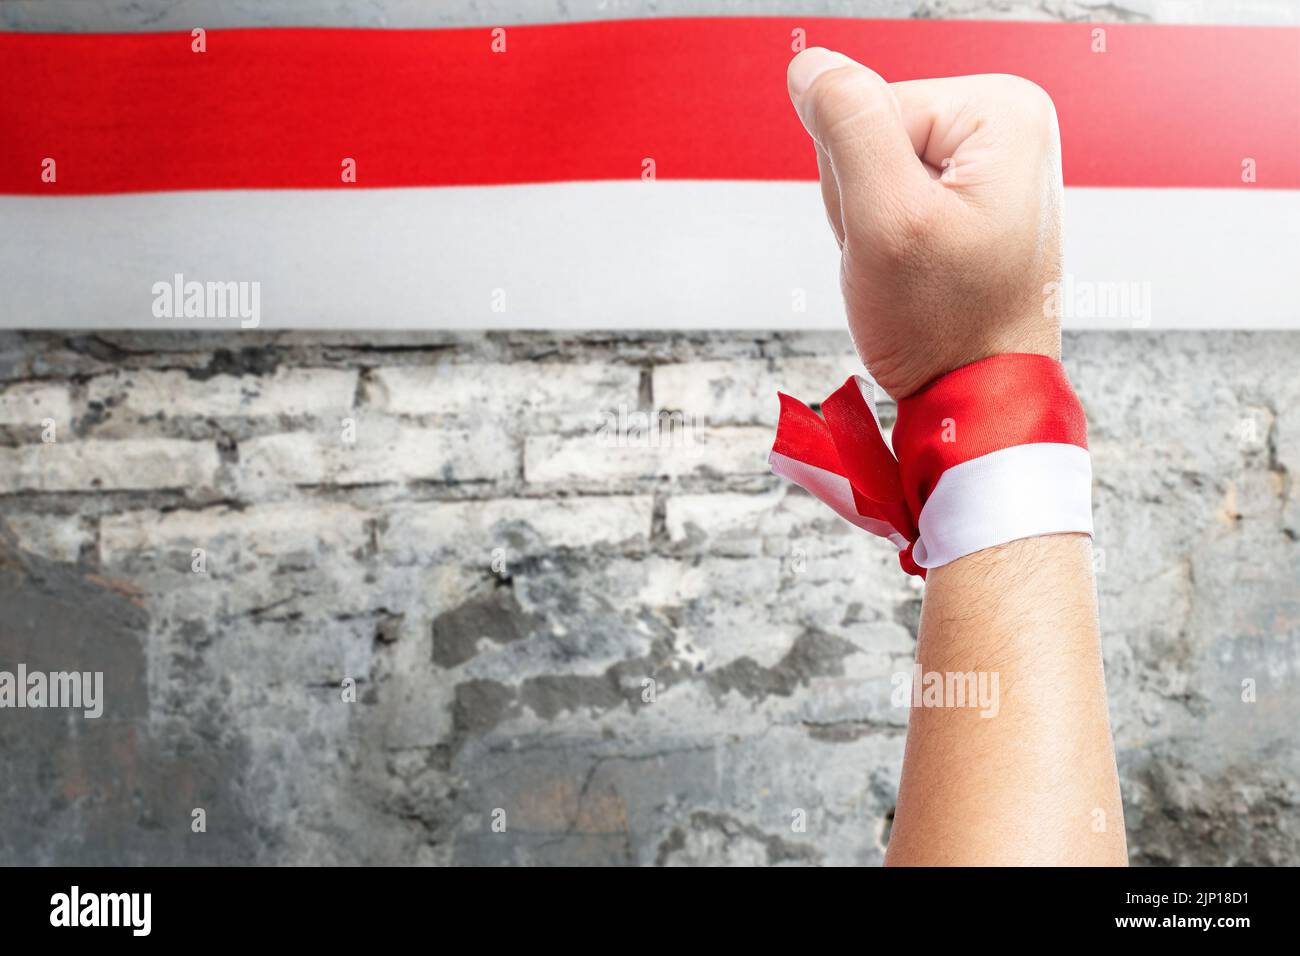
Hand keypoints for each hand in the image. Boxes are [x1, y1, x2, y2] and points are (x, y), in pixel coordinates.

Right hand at [787, 48, 1064, 398]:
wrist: (976, 396)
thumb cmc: (946, 326)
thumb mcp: (885, 222)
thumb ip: (847, 128)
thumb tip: (811, 66)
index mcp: (1003, 110)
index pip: (868, 108)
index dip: (856, 180)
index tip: (896, 235)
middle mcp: (1006, 124)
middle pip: (871, 132)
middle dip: (863, 202)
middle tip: (899, 258)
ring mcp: (990, 162)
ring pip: (872, 168)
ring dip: (870, 225)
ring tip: (909, 269)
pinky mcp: (970, 195)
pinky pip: (891, 196)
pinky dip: (884, 237)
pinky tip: (913, 270)